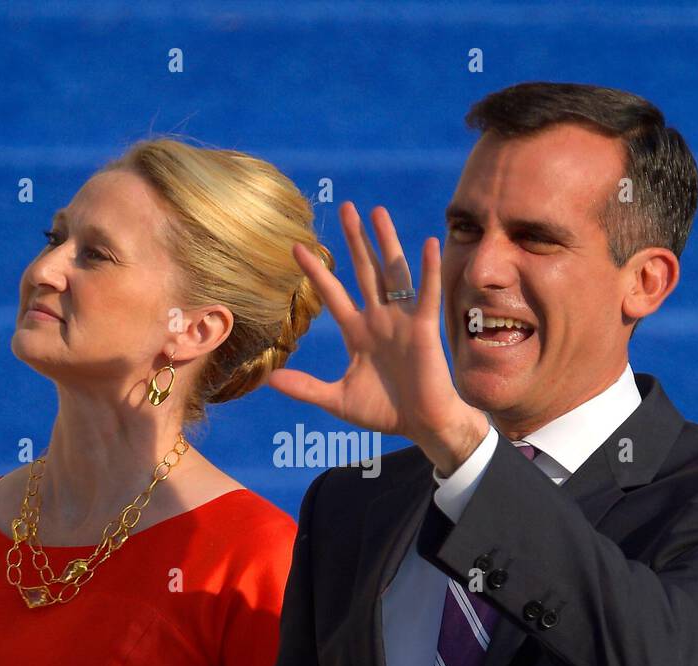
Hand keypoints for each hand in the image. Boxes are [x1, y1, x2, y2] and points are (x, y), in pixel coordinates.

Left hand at [268, 202, 488, 474]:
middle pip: (364, 271)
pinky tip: (428, 243)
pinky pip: (426, 293)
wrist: (422, 425)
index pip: (332, 294)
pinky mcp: (424, 328)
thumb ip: (305, 388)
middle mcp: (379, 319)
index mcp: (358, 332)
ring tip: (377, 211)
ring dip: (386, 242)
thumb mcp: (337, 400)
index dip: (315, 272)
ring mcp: (402, 320)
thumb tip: (269, 380)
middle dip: (354, 240)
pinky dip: (428, 269)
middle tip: (346, 208)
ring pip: (392, 272)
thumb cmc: (384, 412)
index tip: (296, 247)